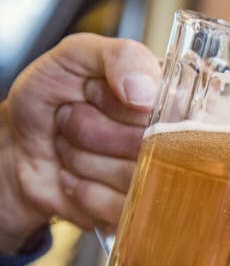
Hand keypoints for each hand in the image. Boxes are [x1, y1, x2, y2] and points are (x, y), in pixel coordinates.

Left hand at [0, 33, 159, 252]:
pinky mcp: (139, 210)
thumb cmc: (53, 96)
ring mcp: (159, 179)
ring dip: (85, 160)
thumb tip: (147, 92)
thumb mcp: (78, 56)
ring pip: (134, 178)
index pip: (171, 109)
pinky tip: (75, 176)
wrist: (19, 141)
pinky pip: (121, 208)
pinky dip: (85, 191)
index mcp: (171, 97)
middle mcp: (173, 140)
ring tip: (72, 146)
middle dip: (94, 130)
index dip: (120, 105)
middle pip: (150, 146)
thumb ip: (121, 57)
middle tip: (73, 117)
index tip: (90, 92)